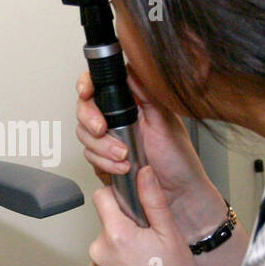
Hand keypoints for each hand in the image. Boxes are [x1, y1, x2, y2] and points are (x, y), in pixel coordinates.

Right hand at [75, 69, 221, 234]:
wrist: (179, 197)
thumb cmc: (179, 161)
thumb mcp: (166, 121)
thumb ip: (148, 94)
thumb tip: (132, 68)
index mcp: (134, 103)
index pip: (102, 84)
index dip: (88, 84)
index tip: (87, 92)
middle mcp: (119, 119)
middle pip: (85, 108)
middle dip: (90, 119)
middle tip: (102, 129)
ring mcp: (110, 140)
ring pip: (85, 134)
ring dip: (101, 147)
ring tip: (124, 156)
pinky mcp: (104, 161)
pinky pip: (89, 156)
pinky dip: (103, 162)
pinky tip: (121, 168)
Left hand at [89, 164, 210, 265]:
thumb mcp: (171, 235)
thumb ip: (153, 200)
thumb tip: (143, 172)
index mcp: (115, 234)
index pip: (102, 195)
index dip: (119, 194)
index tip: (136, 201)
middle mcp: (98, 250)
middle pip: (107, 219)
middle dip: (127, 222)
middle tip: (153, 238)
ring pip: (109, 240)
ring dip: (125, 242)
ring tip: (151, 259)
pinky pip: (108, 259)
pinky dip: (122, 260)